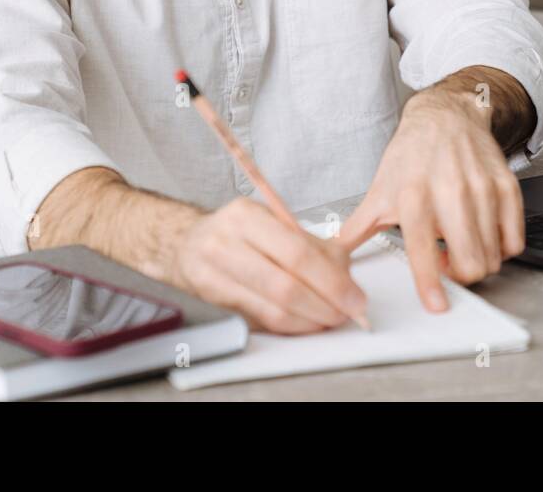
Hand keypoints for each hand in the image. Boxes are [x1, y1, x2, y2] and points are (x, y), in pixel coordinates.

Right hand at [169, 197, 367, 333]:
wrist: (186, 244)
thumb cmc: (238, 234)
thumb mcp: (272, 223)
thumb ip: (311, 246)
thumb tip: (347, 279)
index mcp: (247, 216)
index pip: (298, 254)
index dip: (333, 281)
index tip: (356, 298)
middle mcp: (226, 243)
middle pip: (285, 286)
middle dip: (325, 305)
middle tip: (347, 314)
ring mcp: (213, 275)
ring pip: (273, 309)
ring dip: (309, 320)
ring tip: (328, 319)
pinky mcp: (211, 302)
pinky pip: (259, 321)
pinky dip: (289, 325)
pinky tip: (303, 322)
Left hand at [335, 89, 524, 311]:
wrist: (446, 117)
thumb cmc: (412, 155)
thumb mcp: (380, 189)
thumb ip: (357, 228)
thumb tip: (333, 255)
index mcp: (413, 195)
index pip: (422, 248)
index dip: (430, 281)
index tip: (436, 304)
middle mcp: (450, 191)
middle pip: (470, 262)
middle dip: (460, 276)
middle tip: (447, 263)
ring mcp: (483, 189)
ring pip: (493, 256)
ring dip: (478, 261)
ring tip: (461, 243)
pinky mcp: (507, 186)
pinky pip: (514, 240)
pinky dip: (501, 248)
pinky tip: (483, 233)